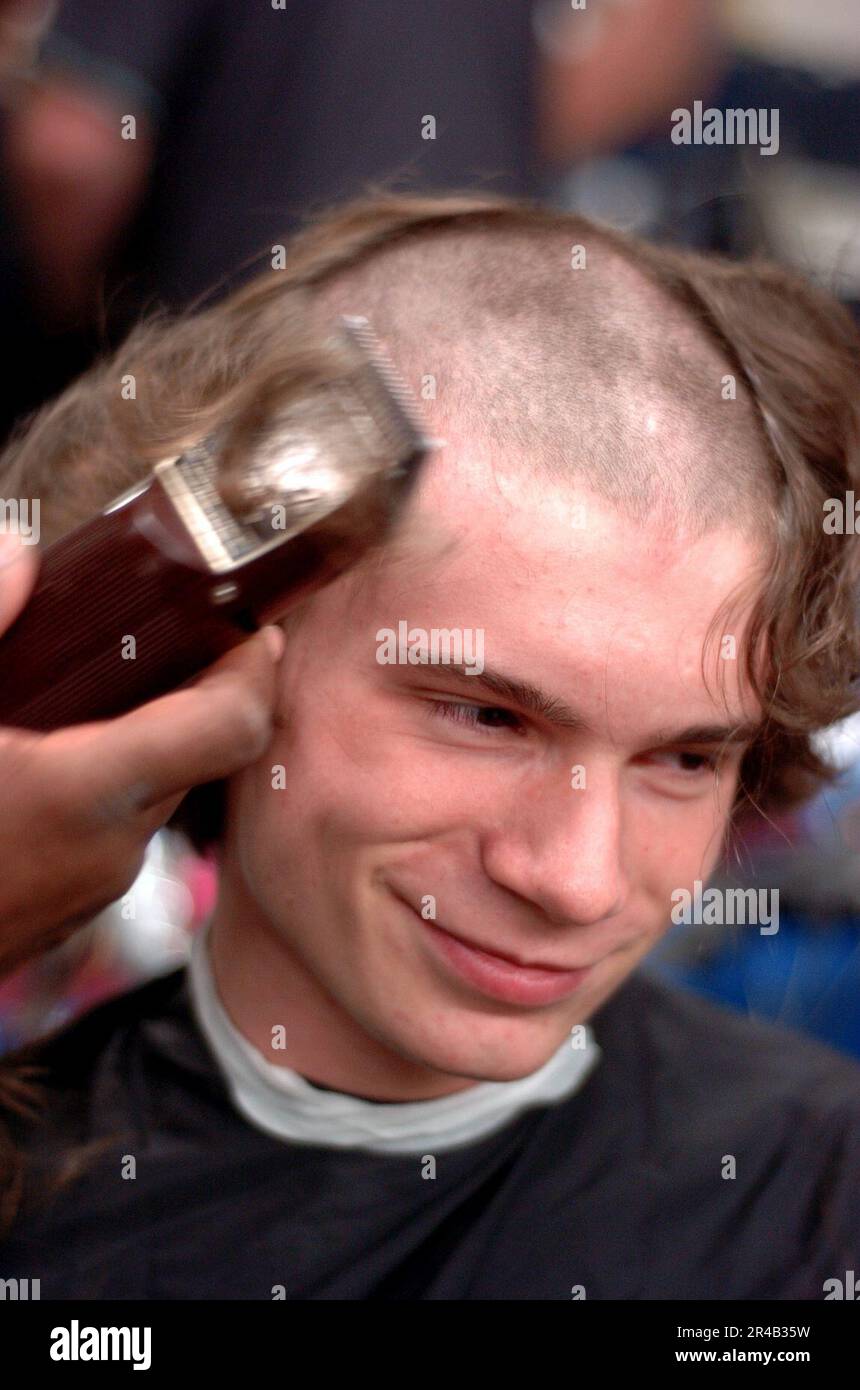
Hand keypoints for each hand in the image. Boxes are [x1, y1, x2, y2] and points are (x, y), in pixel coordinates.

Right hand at [0, 531, 282, 976]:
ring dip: (142, 733)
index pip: (231, 726)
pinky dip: (104, 776)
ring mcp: (92, 887)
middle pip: (198, 752)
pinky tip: (44, 745)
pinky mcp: (68, 908)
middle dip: (194, 686)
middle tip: (166, 624)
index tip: (246, 622)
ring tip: (90, 679)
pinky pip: (114, 826)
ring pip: (154, 790)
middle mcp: (110, 848)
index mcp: (86, 793)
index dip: (253, 667)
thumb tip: (21, 556)